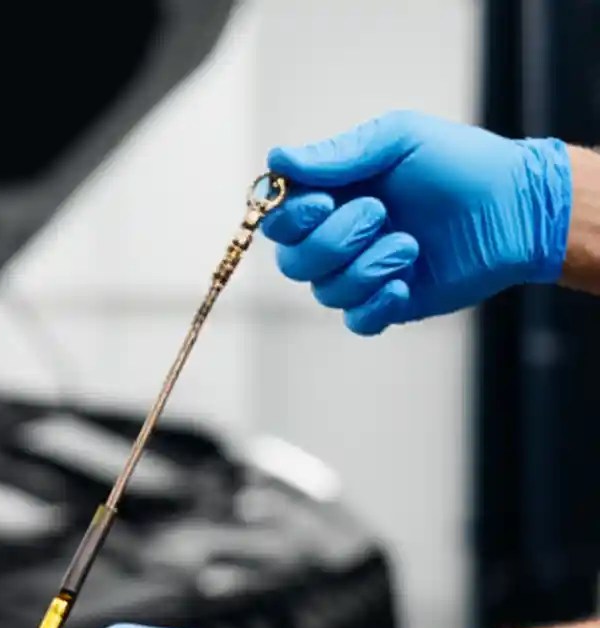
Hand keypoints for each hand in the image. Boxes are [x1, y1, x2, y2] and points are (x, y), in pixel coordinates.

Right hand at [262, 110, 572, 334]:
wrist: (518, 206)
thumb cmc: (461, 163)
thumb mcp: (398, 139)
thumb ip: (338, 154)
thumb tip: (277, 161)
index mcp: (332, 194)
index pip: (276, 218)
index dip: (289, 217)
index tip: (325, 201)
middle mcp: (338, 235)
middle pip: (291, 261)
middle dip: (332, 241)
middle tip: (380, 214)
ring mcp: (361, 271)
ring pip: (323, 292)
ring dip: (364, 268)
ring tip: (409, 244)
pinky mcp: (389, 303)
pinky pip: (356, 321)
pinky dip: (374, 304)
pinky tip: (405, 282)